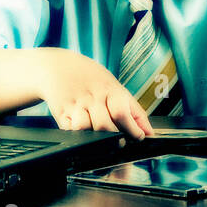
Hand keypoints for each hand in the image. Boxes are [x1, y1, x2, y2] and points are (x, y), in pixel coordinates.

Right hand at [34, 48, 154, 138]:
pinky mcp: (61, 113)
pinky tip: (85, 132)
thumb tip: (149, 132)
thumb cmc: (91, 77)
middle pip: (104, 125)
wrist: (57, 65)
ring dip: (95, 138)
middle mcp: (91, 96)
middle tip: (121, 140)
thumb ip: (133, 110)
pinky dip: (79, 135)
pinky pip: (70, 130)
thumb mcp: (115, 86)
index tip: (139, 137)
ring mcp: (75, 104)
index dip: (132, 129)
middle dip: (115, 138)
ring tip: (101, 136)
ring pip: (85, 129)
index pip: (121, 112)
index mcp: (108, 88)